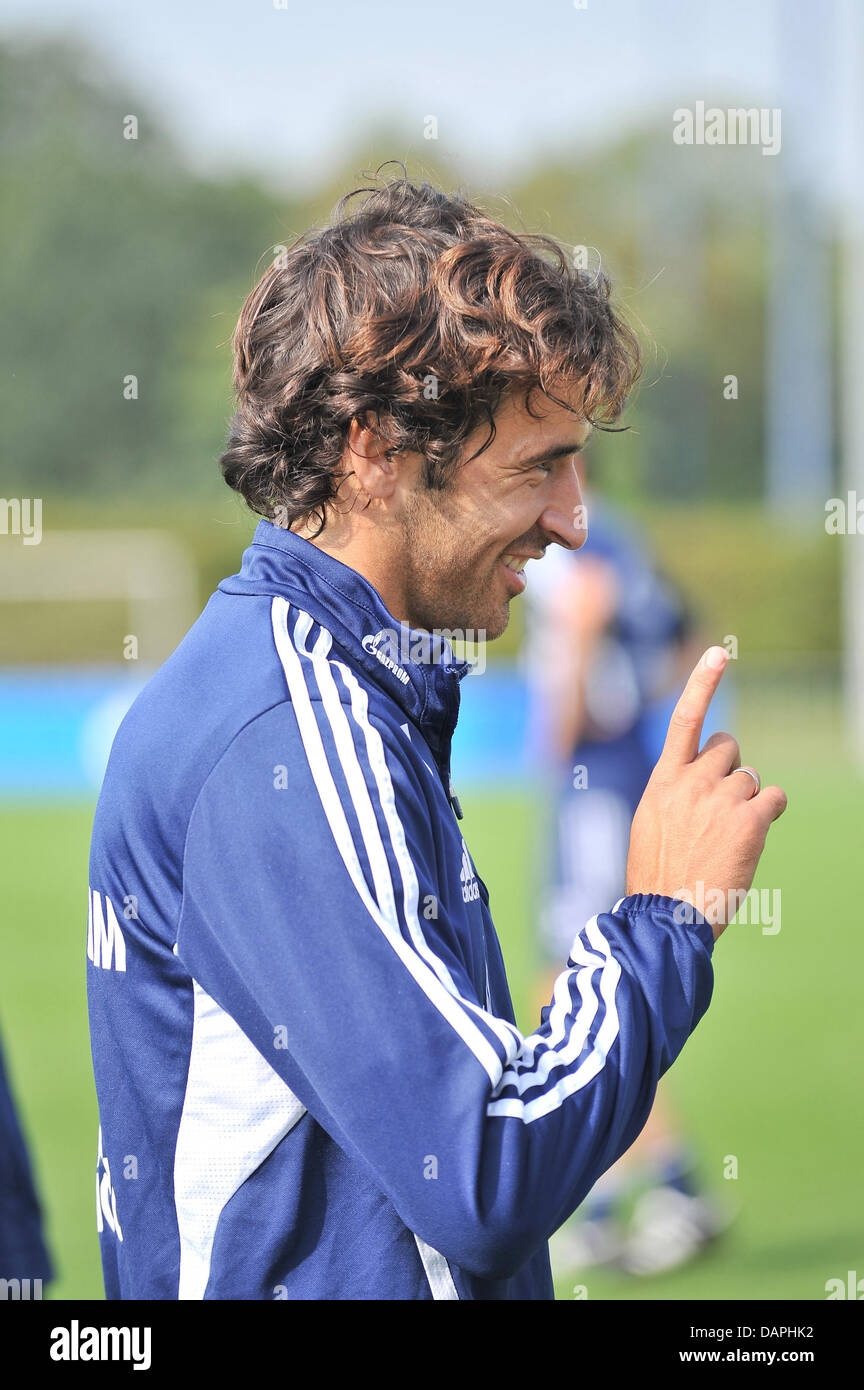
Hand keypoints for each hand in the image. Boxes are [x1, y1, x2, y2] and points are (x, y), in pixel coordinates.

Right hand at [625, 646, 786, 940]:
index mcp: (662, 782)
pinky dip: (768, 813)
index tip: (718, 654)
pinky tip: (750, 838)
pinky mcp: (748, 821)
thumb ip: (674, 794)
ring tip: (727, 836)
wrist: (668, 915)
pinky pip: (773, 799)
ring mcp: (720, 799)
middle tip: (720, 808)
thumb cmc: (658, 877)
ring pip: (751, 778)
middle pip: (728, 749)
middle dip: (730, 770)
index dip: (702, 684)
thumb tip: (699, 781)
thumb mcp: (650, 825)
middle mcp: (691, 782)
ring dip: (746, 800)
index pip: (684, 720)